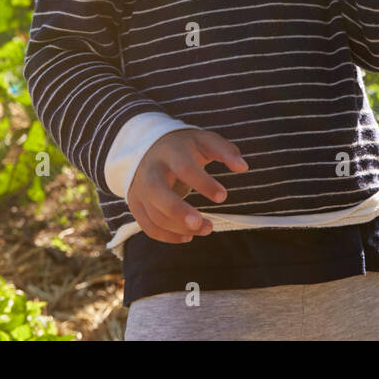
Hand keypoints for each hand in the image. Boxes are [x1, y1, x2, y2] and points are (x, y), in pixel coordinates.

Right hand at [127, 128, 247, 243]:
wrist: (149, 147)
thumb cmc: (184, 147)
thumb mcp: (205, 141)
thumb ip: (225, 151)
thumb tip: (243, 167)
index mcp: (170, 152)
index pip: (184, 168)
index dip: (204, 183)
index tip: (223, 196)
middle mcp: (150, 170)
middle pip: (158, 193)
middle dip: (180, 212)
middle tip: (206, 226)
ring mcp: (139, 189)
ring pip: (154, 214)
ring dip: (179, 228)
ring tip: (207, 229)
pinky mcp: (135, 204)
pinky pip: (147, 226)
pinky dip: (167, 236)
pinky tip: (187, 237)